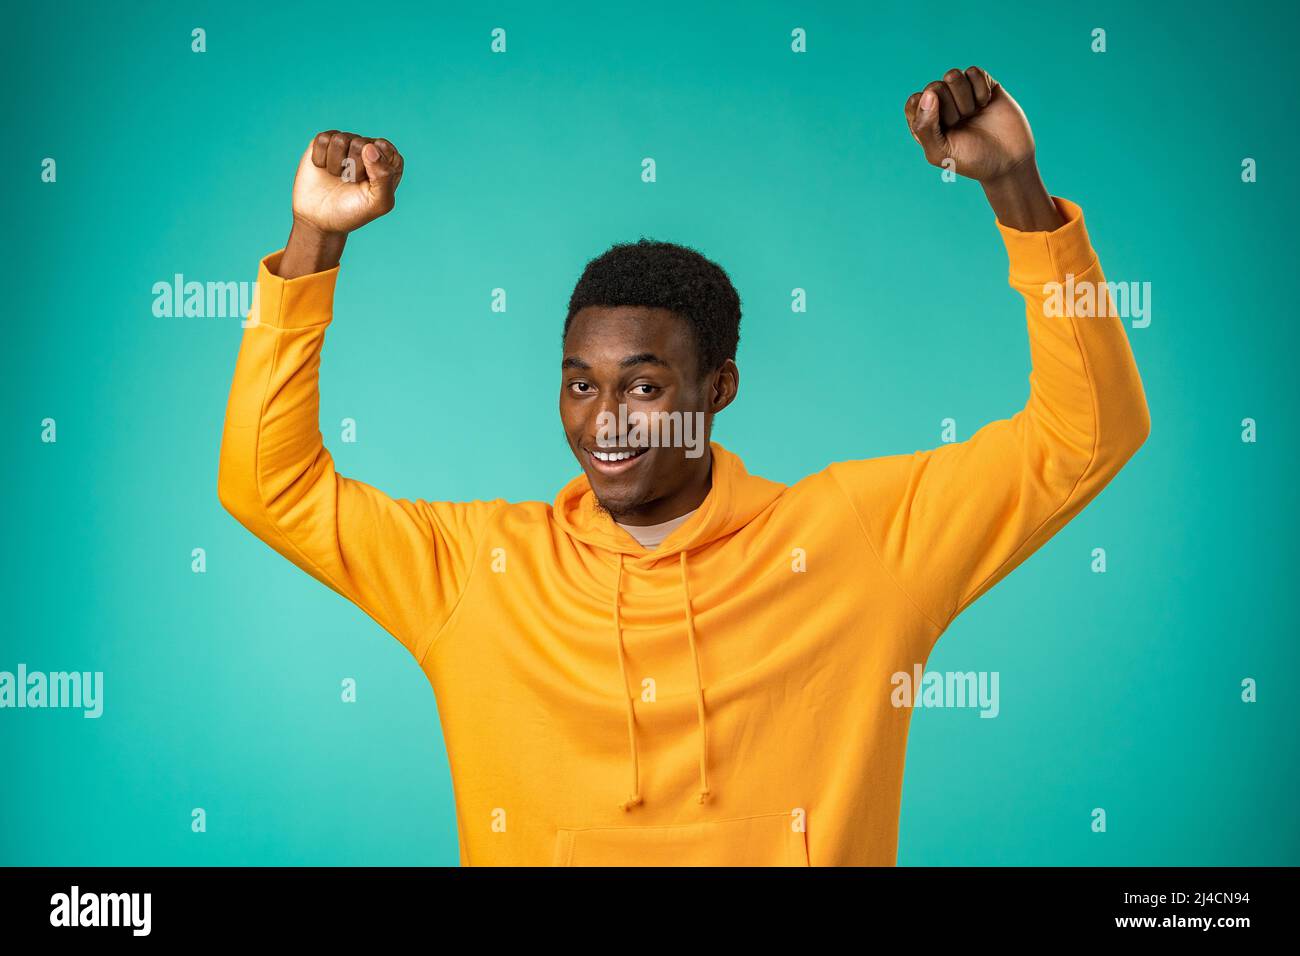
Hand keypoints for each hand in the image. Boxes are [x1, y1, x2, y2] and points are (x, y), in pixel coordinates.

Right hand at [291, 130, 404, 235]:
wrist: (320, 219)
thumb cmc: (353, 212)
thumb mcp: (378, 203)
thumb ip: (384, 177)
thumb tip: (369, 147)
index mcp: (389, 161)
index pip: (384, 148)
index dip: (373, 167)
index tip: (368, 183)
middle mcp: (369, 148)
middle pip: (361, 144)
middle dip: (353, 169)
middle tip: (350, 183)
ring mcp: (347, 143)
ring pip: (340, 140)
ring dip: (335, 165)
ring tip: (338, 177)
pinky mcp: (325, 142)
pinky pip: (322, 140)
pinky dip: (321, 159)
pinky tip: (324, 169)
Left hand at [904, 67, 1034, 182]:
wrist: (1009, 159)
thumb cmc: (971, 160)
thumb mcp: (940, 153)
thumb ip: (924, 127)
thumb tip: (928, 93)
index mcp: (925, 121)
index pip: (915, 101)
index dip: (928, 113)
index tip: (944, 129)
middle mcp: (941, 104)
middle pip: (934, 87)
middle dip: (950, 108)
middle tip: (962, 124)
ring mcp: (962, 93)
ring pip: (953, 75)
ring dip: (964, 98)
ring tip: (973, 114)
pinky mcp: (983, 84)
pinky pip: (974, 72)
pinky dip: (980, 89)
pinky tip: (986, 104)